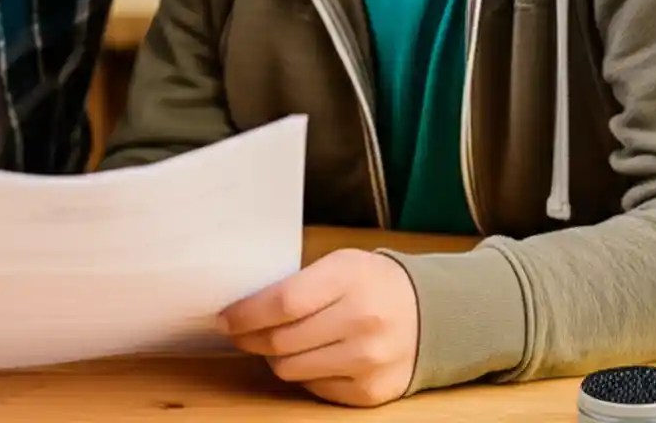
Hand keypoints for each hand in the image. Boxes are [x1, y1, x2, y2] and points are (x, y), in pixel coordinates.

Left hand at [217, 249, 418, 407]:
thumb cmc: (372, 283)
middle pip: (282, 341)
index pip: (283, 303)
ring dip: (274, 358)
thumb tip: (242, 307)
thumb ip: (297, 283)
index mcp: (350, 279)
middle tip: (239, 332)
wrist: (431, 313)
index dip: (246, 315)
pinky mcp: (371, 392)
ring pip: (292, 370)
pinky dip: (304, 373)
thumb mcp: (340, 264)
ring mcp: (369, 361)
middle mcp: (363, 322)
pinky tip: (310, 356)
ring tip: (277, 342)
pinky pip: (314, 388)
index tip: (224, 318)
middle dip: (250, 338)